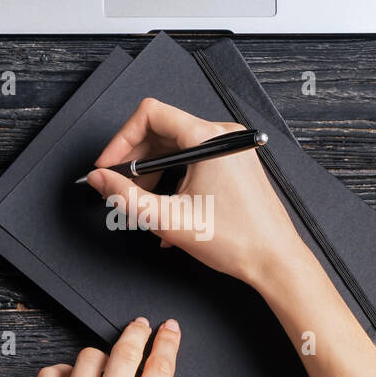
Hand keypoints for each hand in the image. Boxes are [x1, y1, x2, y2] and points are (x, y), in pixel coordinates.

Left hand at [3, 316, 180, 376]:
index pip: (158, 372)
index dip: (167, 343)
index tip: (168, 329)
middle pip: (124, 354)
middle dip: (136, 333)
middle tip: (139, 326)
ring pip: (87, 358)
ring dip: (99, 359)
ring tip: (100, 374)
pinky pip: (51, 374)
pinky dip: (63, 373)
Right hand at [85, 98, 309, 291]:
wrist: (274, 261)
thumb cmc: (236, 241)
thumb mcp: (168, 219)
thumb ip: (126, 196)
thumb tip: (101, 179)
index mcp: (208, 139)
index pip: (151, 115)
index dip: (121, 138)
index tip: (109, 164)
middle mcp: (222, 136)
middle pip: (162, 131)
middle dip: (135, 161)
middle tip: (120, 187)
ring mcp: (231, 149)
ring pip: (176, 148)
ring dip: (153, 174)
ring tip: (145, 205)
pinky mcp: (234, 164)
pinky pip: (193, 161)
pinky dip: (173, 181)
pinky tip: (167, 210)